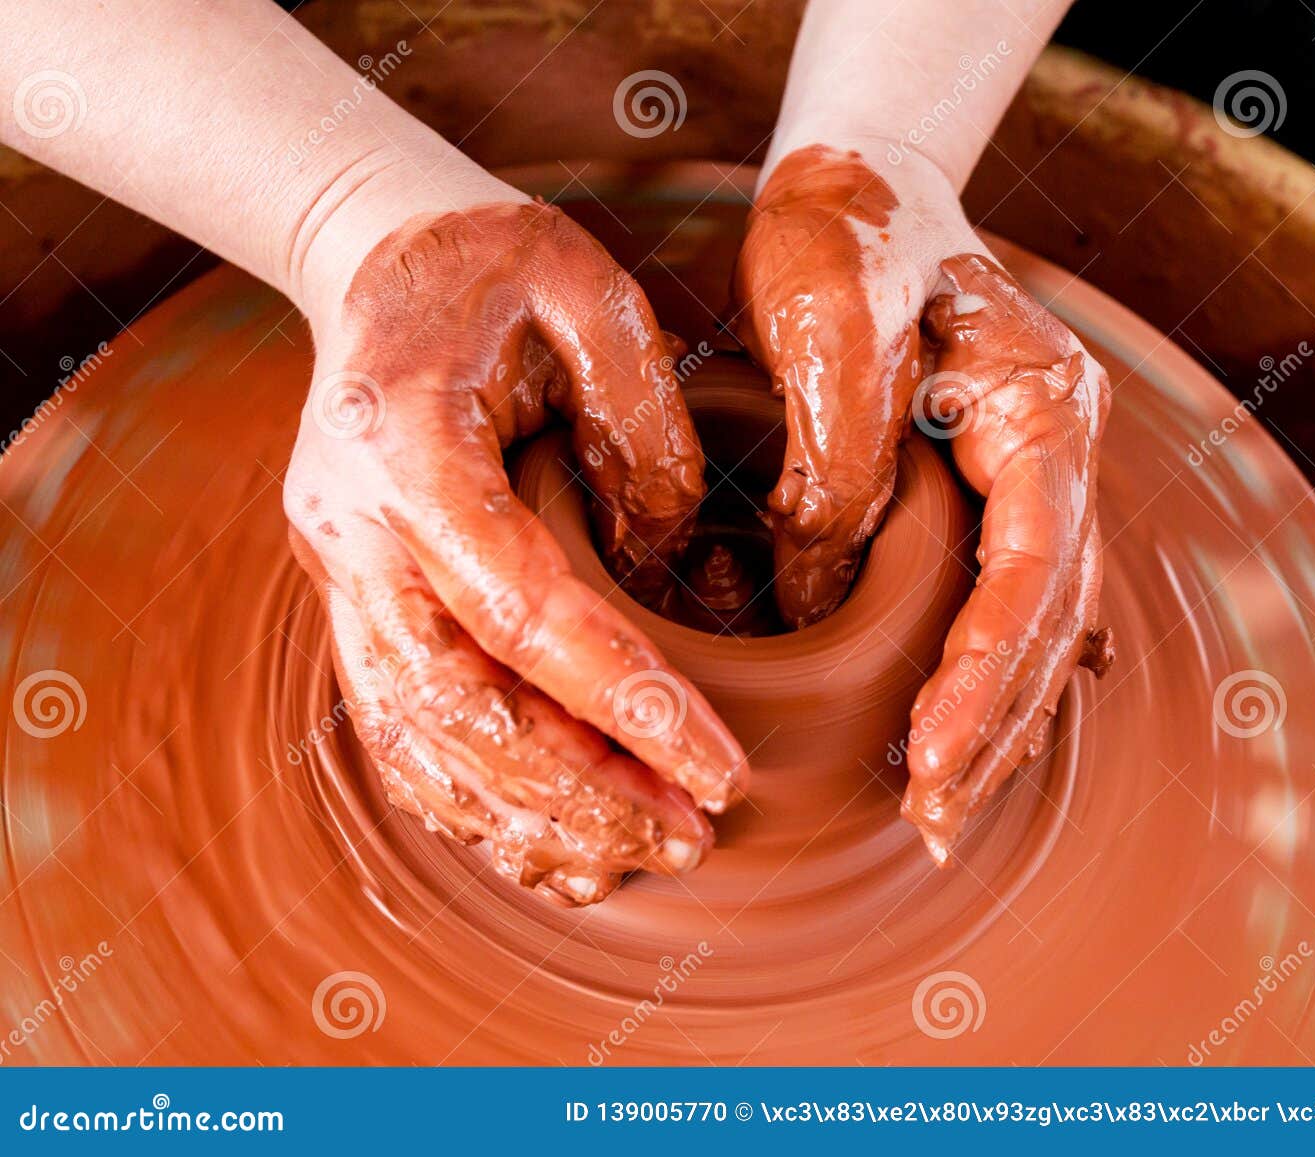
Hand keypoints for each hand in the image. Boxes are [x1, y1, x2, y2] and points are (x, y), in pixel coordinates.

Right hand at [285, 195, 749, 905]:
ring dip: (529, 816)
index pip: (518, 611)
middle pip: (456, 708)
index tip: (715, 770)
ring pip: (418, 742)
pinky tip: (556, 838)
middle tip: (689, 835)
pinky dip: (475, 801)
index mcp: (401, 451)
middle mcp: (347, 533)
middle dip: (579, 790)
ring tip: (642, 851)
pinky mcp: (354, 605)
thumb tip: (672, 557)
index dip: (620, 702)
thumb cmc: (492, 268)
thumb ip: (642, 418)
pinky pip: (402, 732)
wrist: (381, 264)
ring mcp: (337, 578)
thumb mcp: (586, 290)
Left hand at [732, 142, 1111, 862]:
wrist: (862, 181)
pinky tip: (964, 741)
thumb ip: (836, 465)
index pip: (1029, 571)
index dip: (985, 676)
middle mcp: (1062, 450)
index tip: (927, 759)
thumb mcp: (829, 329)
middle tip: (934, 820)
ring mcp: (1040, 474)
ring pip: (1041, 625)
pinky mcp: (998, 492)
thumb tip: (815, 598)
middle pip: (1051, 618)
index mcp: (1042, 407)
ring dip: (999, 722)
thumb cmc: (842, 236)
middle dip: (996, 726)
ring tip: (944, 808)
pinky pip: (1012, 604)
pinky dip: (991, 679)